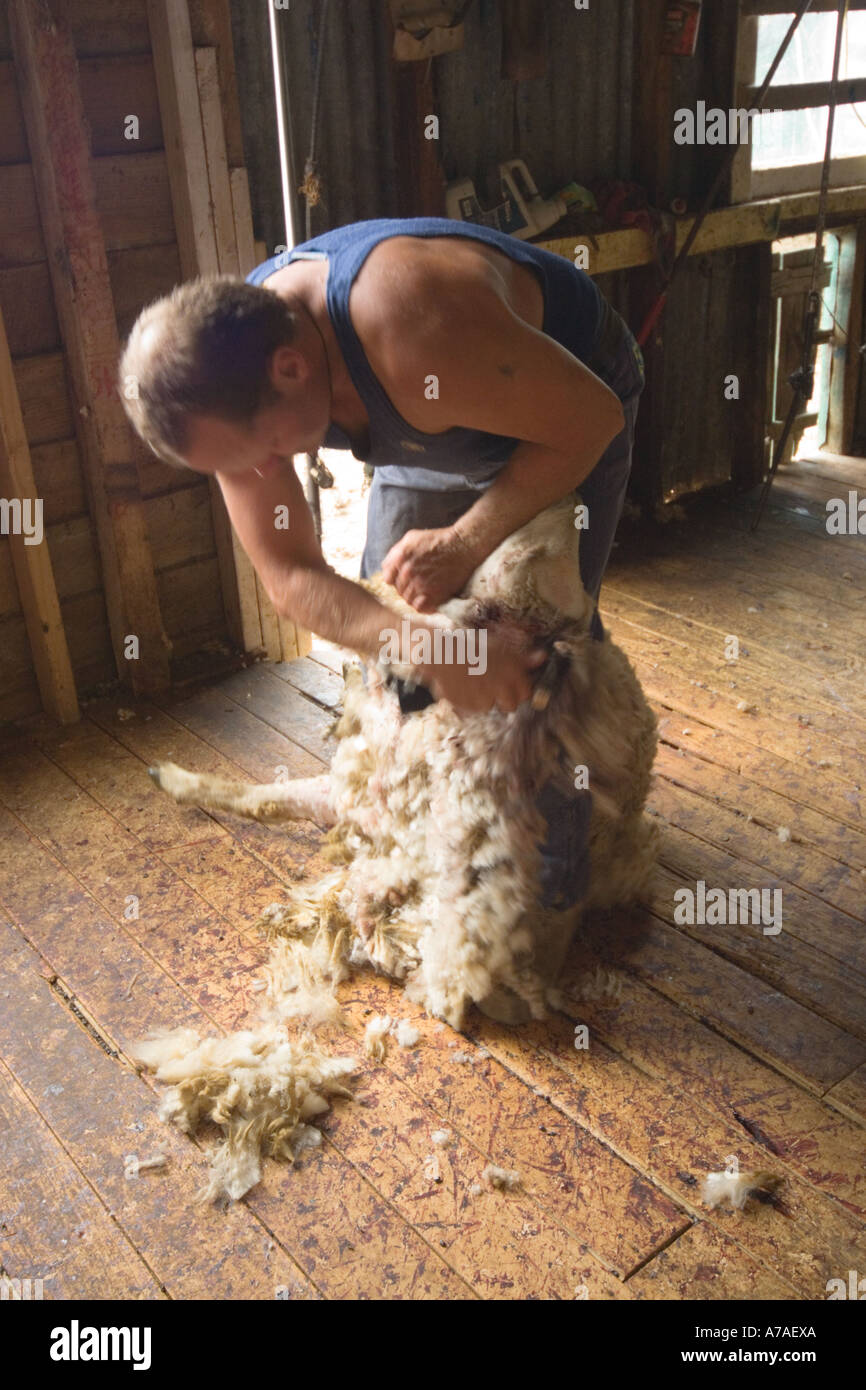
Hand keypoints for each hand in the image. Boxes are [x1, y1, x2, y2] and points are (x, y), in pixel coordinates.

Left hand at [381, 526, 476, 611]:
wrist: (464, 546)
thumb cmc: (438, 540)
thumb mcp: (412, 538)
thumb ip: (395, 552)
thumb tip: (386, 568)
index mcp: (400, 557)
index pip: (388, 579)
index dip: (396, 579)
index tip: (406, 579)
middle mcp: (408, 571)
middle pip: (399, 590)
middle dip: (407, 588)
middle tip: (420, 584)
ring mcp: (420, 584)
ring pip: (408, 600)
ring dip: (415, 597)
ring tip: (426, 591)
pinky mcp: (433, 594)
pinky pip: (420, 608)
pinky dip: (423, 606)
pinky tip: (429, 600)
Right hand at [418, 626, 547, 713]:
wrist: (440, 646)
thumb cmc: (472, 643)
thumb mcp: (501, 645)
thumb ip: (523, 657)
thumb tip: (542, 657)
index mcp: (512, 672)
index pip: (525, 693)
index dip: (519, 689)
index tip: (511, 683)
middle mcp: (499, 687)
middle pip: (510, 706)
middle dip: (503, 697)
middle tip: (491, 684)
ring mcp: (480, 697)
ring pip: (488, 706)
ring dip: (482, 697)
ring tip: (472, 679)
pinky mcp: (464, 704)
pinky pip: (470, 709)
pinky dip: (467, 699)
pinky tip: (462, 683)